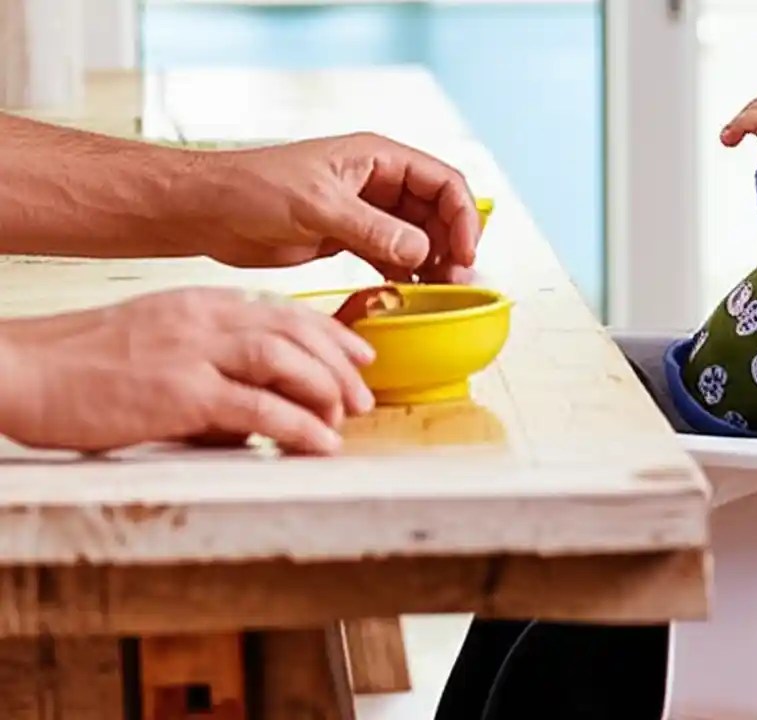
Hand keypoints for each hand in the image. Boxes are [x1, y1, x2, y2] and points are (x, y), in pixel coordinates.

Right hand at [0, 288, 376, 454]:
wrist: (23, 371)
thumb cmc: (84, 366)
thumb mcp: (157, 347)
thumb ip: (210, 367)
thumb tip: (252, 411)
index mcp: (199, 303)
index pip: (285, 311)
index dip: (332, 333)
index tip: (360, 354)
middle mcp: (204, 319)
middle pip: (296, 331)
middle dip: (341, 364)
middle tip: (364, 395)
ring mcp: (193, 352)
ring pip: (286, 360)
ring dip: (328, 390)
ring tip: (347, 418)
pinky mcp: (180, 392)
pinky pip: (259, 407)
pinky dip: (299, 426)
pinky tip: (319, 442)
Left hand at [180, 133, 480, 282]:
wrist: (207, 210)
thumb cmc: (251, 188)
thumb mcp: (318, 206)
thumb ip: (373, 228)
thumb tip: (421, 249)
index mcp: (376, 158)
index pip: (442, 182)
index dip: (462, 217)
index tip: (465, 253)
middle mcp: (377, 182)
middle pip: (437, 212)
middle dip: (452, 245)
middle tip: (456, 283)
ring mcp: (365, 211)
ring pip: (419, 237)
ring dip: (433, 264)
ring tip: (439, 294)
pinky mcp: (349, 238)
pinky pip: (393, 256)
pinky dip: (406, 274)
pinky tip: (410, 294)